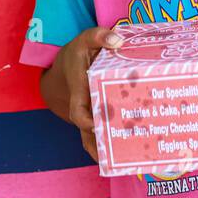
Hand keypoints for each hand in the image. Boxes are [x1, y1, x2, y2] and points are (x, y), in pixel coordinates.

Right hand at [51, 26, 124, 162]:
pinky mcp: (97, 120)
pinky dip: (113, 146)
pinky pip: (102, 136)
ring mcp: (89, 118)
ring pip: (95, 140)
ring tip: (130, 162)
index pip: (79, 113)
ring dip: (109, 151)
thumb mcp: (84, 40)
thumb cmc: (76, 55)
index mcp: (79, 92)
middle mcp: (83, 109)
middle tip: (126, 151)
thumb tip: (118, 40)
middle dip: (105, 144)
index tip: (99, 125)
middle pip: (89, 134)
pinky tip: (133, 152)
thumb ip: (98, 36)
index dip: (88, 121)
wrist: (63, 70)